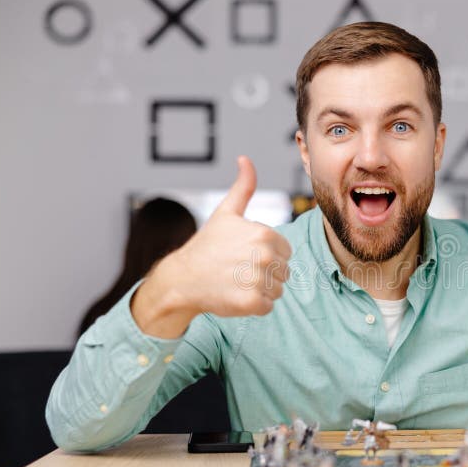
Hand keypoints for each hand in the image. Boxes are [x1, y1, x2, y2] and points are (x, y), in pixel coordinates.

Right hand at [131, 156, 291, 336]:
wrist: (182, 279)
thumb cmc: (206, 246)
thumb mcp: (226, 213)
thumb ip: (243, 187)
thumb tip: (245, 159)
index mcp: (265, 234)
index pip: (286, 251)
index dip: (267, 255)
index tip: (244, 254)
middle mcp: (265, 256)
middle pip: (284, 272)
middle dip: (265, 273)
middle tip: (238, 270)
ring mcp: (258, 281)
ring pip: (278, 290)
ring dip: (260, 290)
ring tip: (235, 282)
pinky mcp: (252, 303)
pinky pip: (268, 307)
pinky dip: (254, 306)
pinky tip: (235, 296)